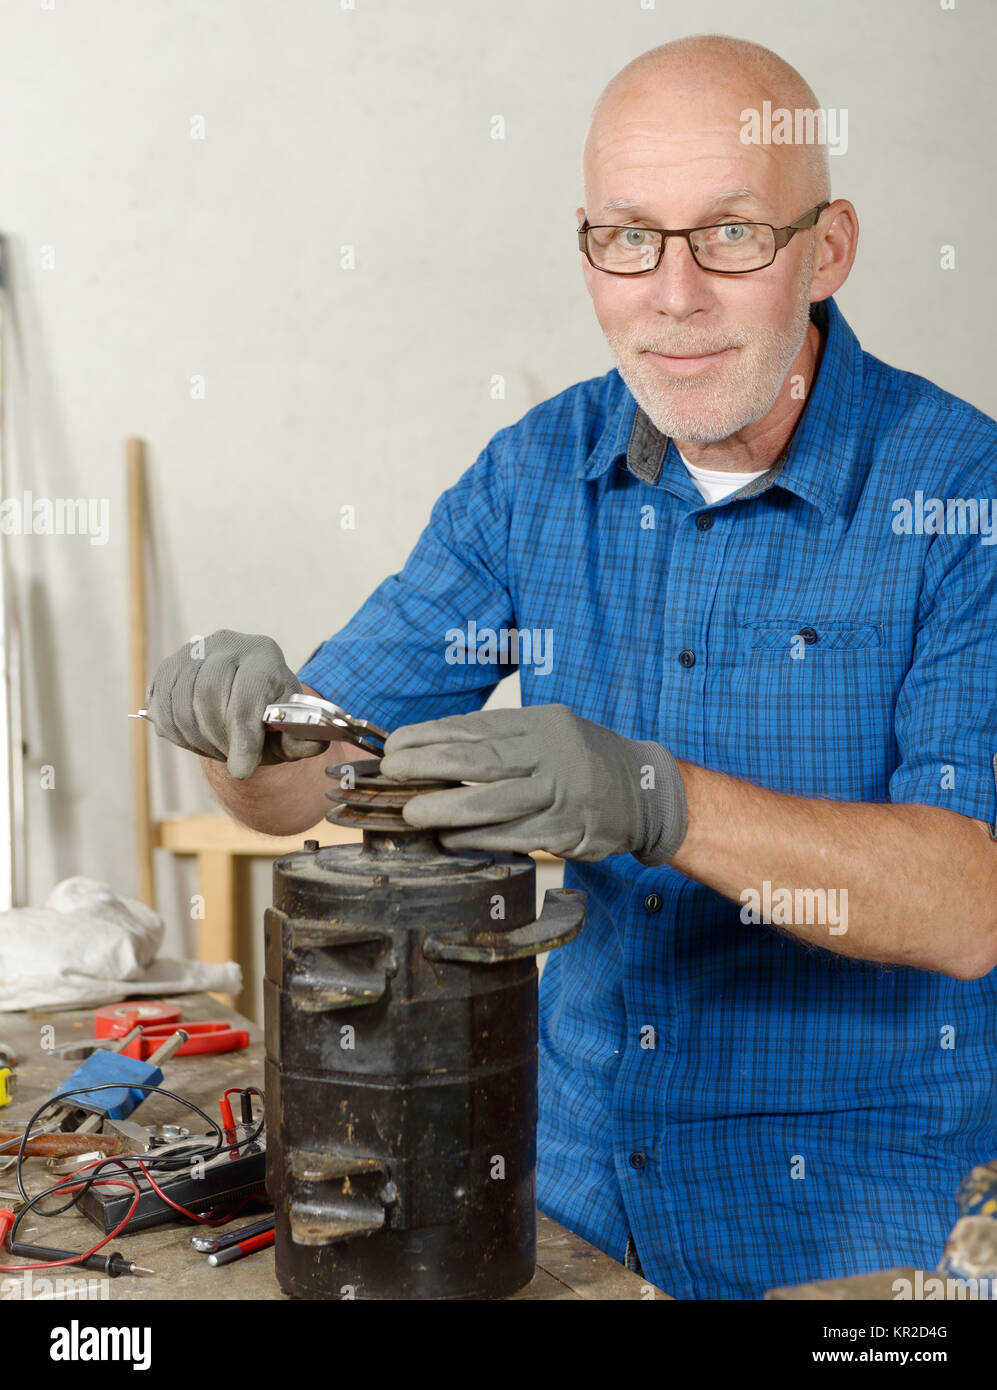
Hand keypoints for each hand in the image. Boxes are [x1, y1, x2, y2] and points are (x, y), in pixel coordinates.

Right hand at [144, 629, 325, 779]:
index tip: (242, 771)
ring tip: (216, 748)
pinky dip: (175, 731)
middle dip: (218, 737)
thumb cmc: (270, 715)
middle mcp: (227, 643)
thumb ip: (302, 739)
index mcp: (263, 653)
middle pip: (209, 693)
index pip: (246, 693)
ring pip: (181, 701)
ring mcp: (194, 651)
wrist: (245, 697)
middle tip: (229, 757)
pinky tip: (196, 738)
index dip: (243, 737)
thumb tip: (316, 743)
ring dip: (196, 738)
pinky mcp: (169, 666)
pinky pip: (161, 704)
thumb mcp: (290, 729)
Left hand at [378, 703, 687, 862]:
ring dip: (447, 808)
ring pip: (494, 800)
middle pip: (479, 758)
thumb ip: (504, 739)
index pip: (476, 726)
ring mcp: (559, 793)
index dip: (431, 736)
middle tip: (392, 773)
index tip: (395, 744)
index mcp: (542, 723)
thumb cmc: (585, 760)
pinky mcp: (565, 830)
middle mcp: (551, 754)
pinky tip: (449, 840)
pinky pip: (513, 835)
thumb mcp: (551, 731)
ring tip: (412, 813)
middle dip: (429, 765)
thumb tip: (437, 748)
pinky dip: (478, 838)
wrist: (647, 791)